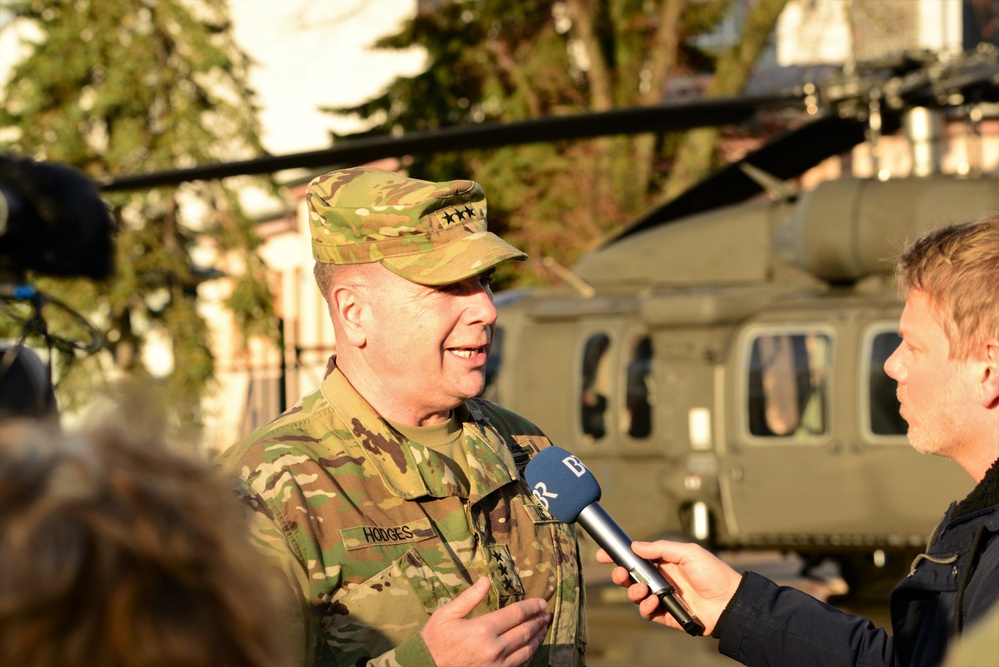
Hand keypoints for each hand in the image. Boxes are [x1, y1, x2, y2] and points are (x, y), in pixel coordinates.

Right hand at [421, 576, 550, 666]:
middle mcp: (494, 649)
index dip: (531, 607)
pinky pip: (518, 666)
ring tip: (543, 628)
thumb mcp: (446, 614)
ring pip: (526, 650)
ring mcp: (497, 666)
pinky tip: (530, 649)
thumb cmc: (434, 641)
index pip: (516, 614)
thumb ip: (469, 598)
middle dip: (538, 621)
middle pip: (525, 632)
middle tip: (547, 613)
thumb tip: (486, 580)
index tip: (542, 602)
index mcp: (483, 629)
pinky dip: (528, 656)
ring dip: (537, 638)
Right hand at [595, 540, 740, 635]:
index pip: (636, 558)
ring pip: (635, 596)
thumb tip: (636, 546)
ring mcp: (662, 598)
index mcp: (664, 563)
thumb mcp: (688, 553)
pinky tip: (654, 601)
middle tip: (620, 574)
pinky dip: (646, 607)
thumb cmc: (713, 573)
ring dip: (633, 591)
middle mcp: (660, 580)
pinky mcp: (666, 615)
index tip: (603, 555)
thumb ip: (661, 549)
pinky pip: (647, 613)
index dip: (619, 556)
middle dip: (620, 575)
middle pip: (630, 578)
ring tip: (642, 589)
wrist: (730, 602)